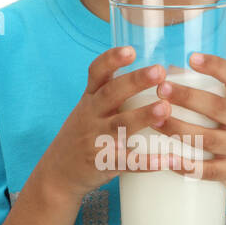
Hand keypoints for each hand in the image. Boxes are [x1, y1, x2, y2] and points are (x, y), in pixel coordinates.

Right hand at [38, 45, 175, 202]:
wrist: (57, 174)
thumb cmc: (80, 137)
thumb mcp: (87, 109)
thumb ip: (109, 92)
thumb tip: (148, 71)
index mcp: (89, 100)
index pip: (96, 73)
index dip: (112, 60)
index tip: (131, 50)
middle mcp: (91, 116)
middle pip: (111, 95)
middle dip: (135, 81)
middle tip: (159, 71)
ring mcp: (96, 140)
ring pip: (120, 125)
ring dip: (143, 115)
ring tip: (164, 108)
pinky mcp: (104, 163)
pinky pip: (129, 162)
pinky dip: (148, 161)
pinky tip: (168, 160)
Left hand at [151, 52, 225, 198]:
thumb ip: (219, 92)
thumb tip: (174, 72)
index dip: (215, 66)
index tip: (192, 57)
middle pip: (216, 107)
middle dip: (186, 97)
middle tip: (161, 88)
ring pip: (207, 138)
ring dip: (177, 129)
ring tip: (154, 120)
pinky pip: (207, 170)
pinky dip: (185, 165)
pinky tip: (166, 159)